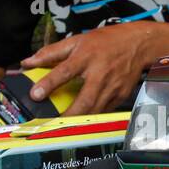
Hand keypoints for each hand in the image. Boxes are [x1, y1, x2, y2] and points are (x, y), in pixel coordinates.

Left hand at [21, 23, 157, 114]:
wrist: (140, 43)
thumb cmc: (107, 41)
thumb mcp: (78, 40)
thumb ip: (51, 52)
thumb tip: (28, 62)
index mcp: (87, 56)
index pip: (65, 71)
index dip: (49, 84)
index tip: (35, 94)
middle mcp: (100, 73)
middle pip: (85, 99)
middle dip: (69, 115)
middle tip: (52, 125)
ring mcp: (113, 86)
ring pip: (95, 110)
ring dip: (80, 121)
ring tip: (64, 128)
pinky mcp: (121, 95)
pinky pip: (104, 110)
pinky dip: (93, 117)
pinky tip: (83, 120)